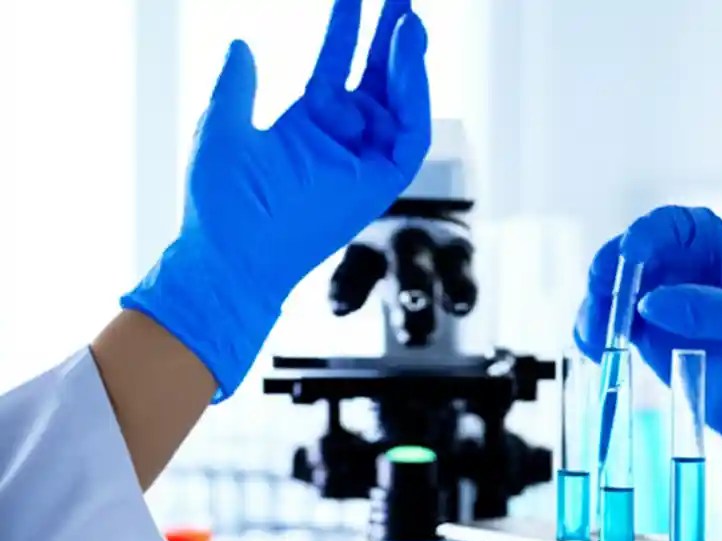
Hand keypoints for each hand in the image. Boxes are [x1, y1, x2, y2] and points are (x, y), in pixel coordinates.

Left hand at [122, 0, 431, 400]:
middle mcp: (341, 140)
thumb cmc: (222, 203)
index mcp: (307, 125)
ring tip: (408, 20)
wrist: (232, 251)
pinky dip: (415, 95)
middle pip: (377, 78)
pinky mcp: (382, 183)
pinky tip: (408, 59)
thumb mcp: (222, 126)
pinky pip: (411, 134)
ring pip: (400, 102)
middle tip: (403, 0)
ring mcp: (364, 160)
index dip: (346, 29)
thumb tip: (240, 45)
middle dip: (390, 38)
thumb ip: (236, 84)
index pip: (336, 65)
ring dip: (408, 60)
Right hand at [575, 205, 721, 477]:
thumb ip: (714, 311)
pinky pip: (619, 335)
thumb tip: (652, 302)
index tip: (633, 255)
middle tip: (599, 292)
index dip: (651, 233)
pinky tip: (593, 349)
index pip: (680, 227)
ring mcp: (674, 317)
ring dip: (598, 306)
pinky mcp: (661, 352)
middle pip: (638, 258)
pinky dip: (599, 337)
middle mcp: (695, 281)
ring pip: (620, 297)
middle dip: (612, 269)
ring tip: (593, 332)